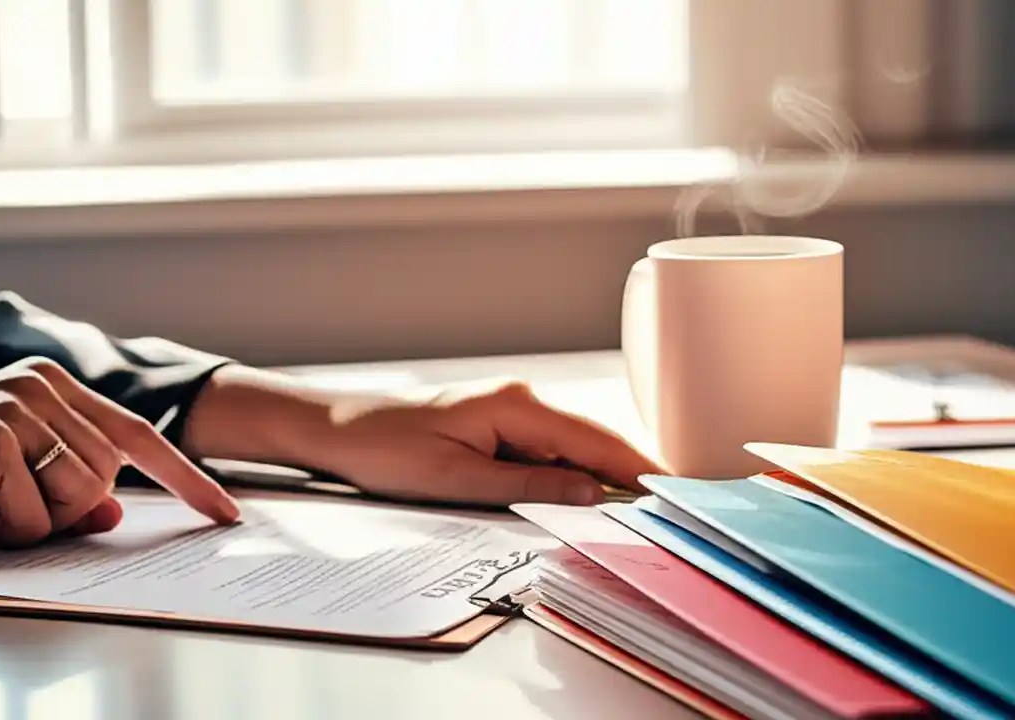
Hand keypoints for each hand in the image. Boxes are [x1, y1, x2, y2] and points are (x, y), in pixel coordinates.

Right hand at [0, 357, 238, 545]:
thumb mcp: (17, 481)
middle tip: (9, 505)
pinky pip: (38, 515)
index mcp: (56, 386)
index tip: (227, 514)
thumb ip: (71, 487)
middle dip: (66, 509)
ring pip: (82, 493)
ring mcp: (20, 404)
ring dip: (36, 519)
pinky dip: (9, 528)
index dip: (187, 478)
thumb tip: (117, 508)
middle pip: (109, 473)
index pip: (138, 436)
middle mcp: (43, 383)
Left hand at [184, 367, 663, 505]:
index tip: (676, 492)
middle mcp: (522, 400)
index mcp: (517, 406)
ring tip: (630, 514)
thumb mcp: (459, 480)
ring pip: (572, 448)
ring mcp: (512, 410)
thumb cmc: (387, 449)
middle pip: (593, 442)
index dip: (638, 469)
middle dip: (627, 477)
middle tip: (662, 513)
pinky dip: (568, 475)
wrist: (339, 429)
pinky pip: (547, 451)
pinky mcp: (499, 425)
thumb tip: (591, 492)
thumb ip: (530, 485)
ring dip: (598, 479)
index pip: (596, 441)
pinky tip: (579, 499)